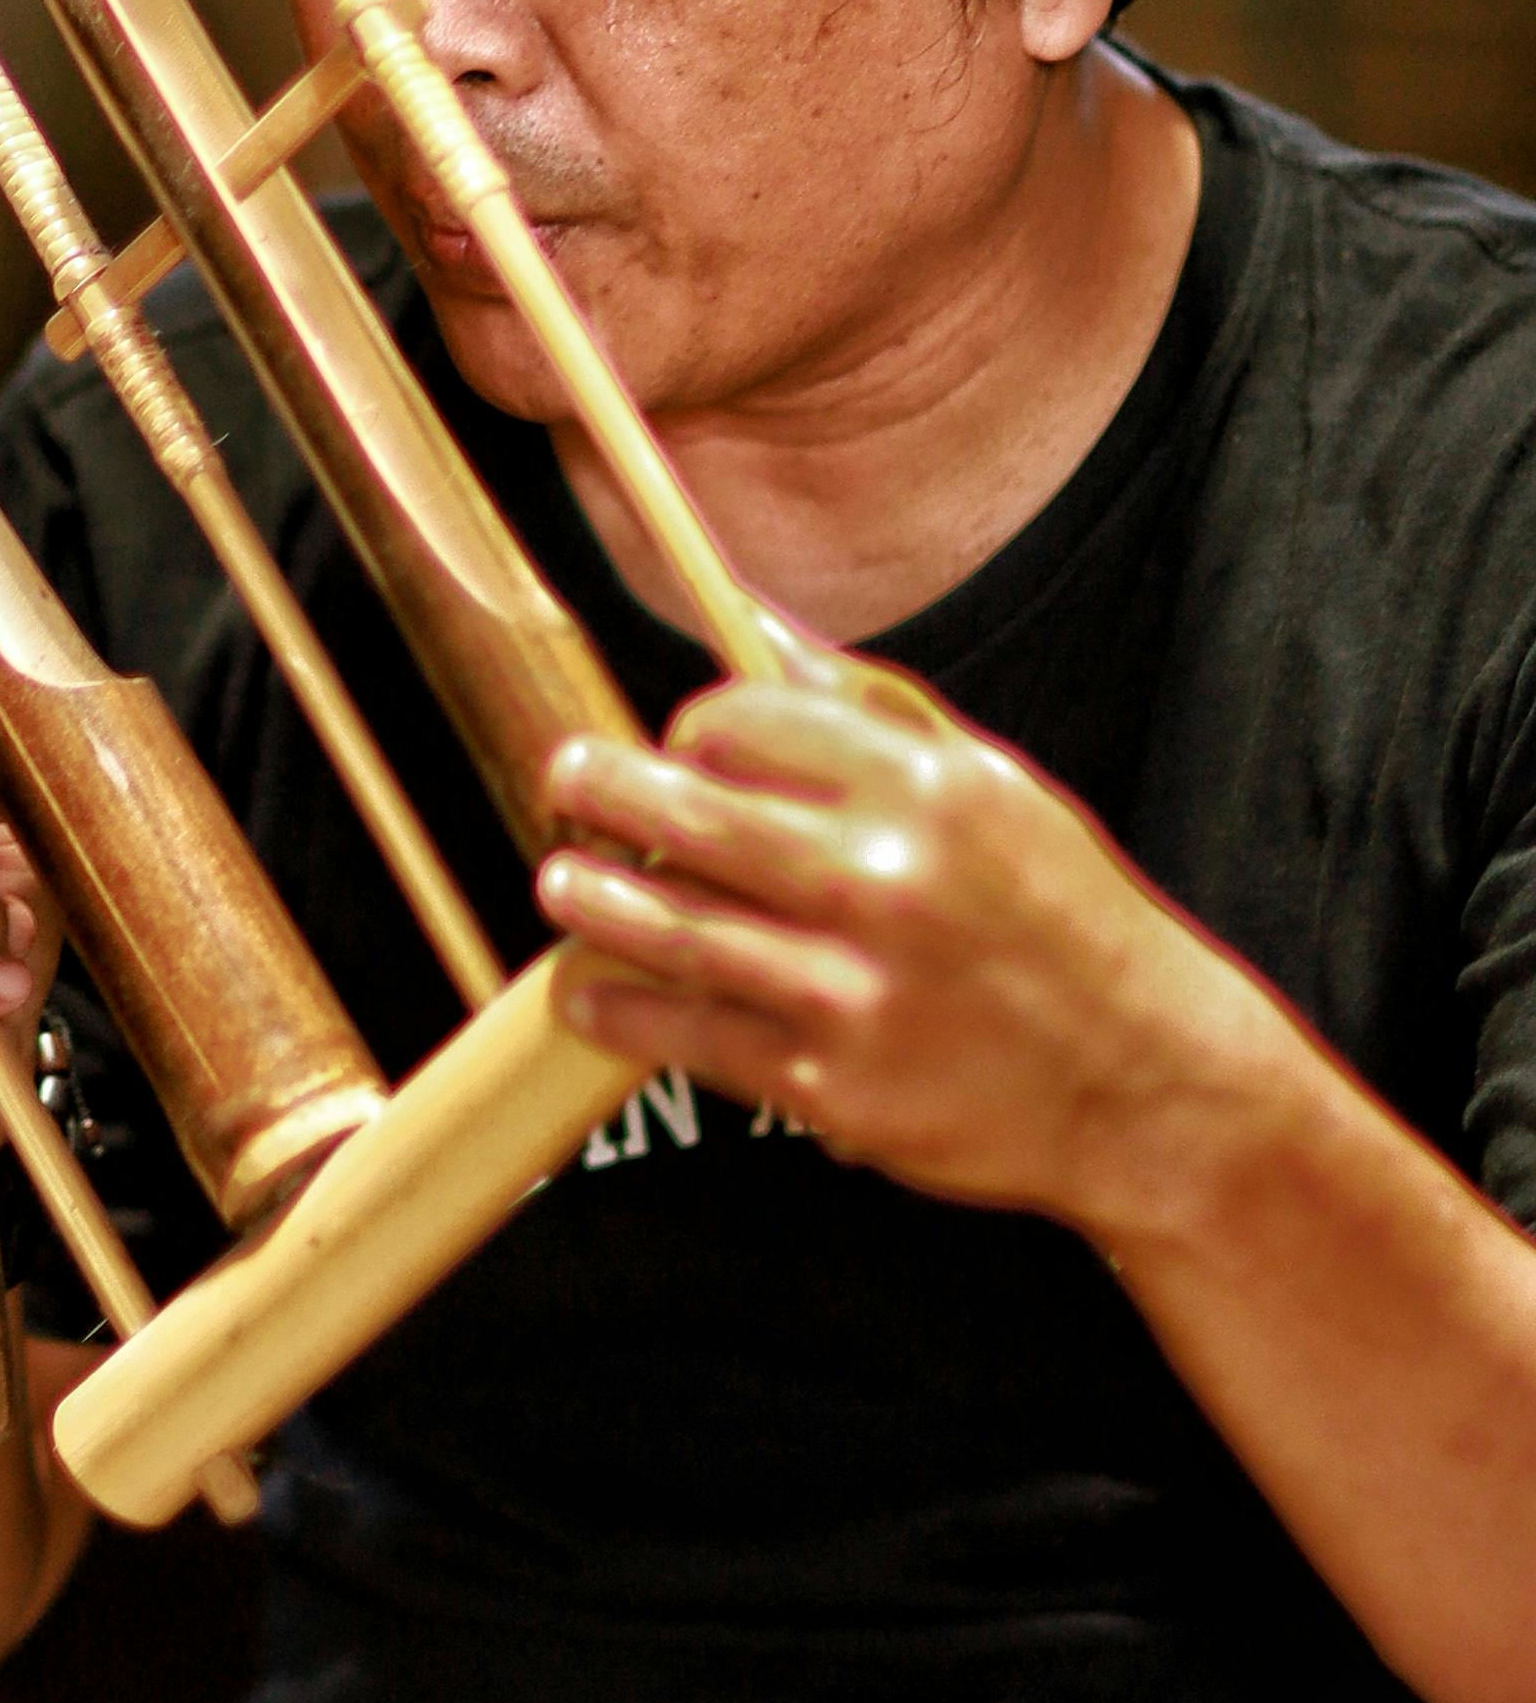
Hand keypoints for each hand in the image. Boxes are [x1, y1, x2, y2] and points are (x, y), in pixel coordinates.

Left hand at [537, 647, 1266, 1229]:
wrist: (1145, 1080)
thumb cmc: (1060, 917)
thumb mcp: (991, 786)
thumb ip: (865, 704)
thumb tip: (748, 615)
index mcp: (924, 791)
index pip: (748, 722)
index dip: (696, 727)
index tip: (682, 745)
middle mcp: (883, 883)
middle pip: (690, 814)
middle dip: (600, 788)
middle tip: (562, 778)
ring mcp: (852, 991)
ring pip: (673, 929)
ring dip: (592, 900)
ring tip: (558, 880)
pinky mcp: (831, 1088)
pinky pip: (692, 1037)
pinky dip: (623, 1010)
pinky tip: (589, 990)